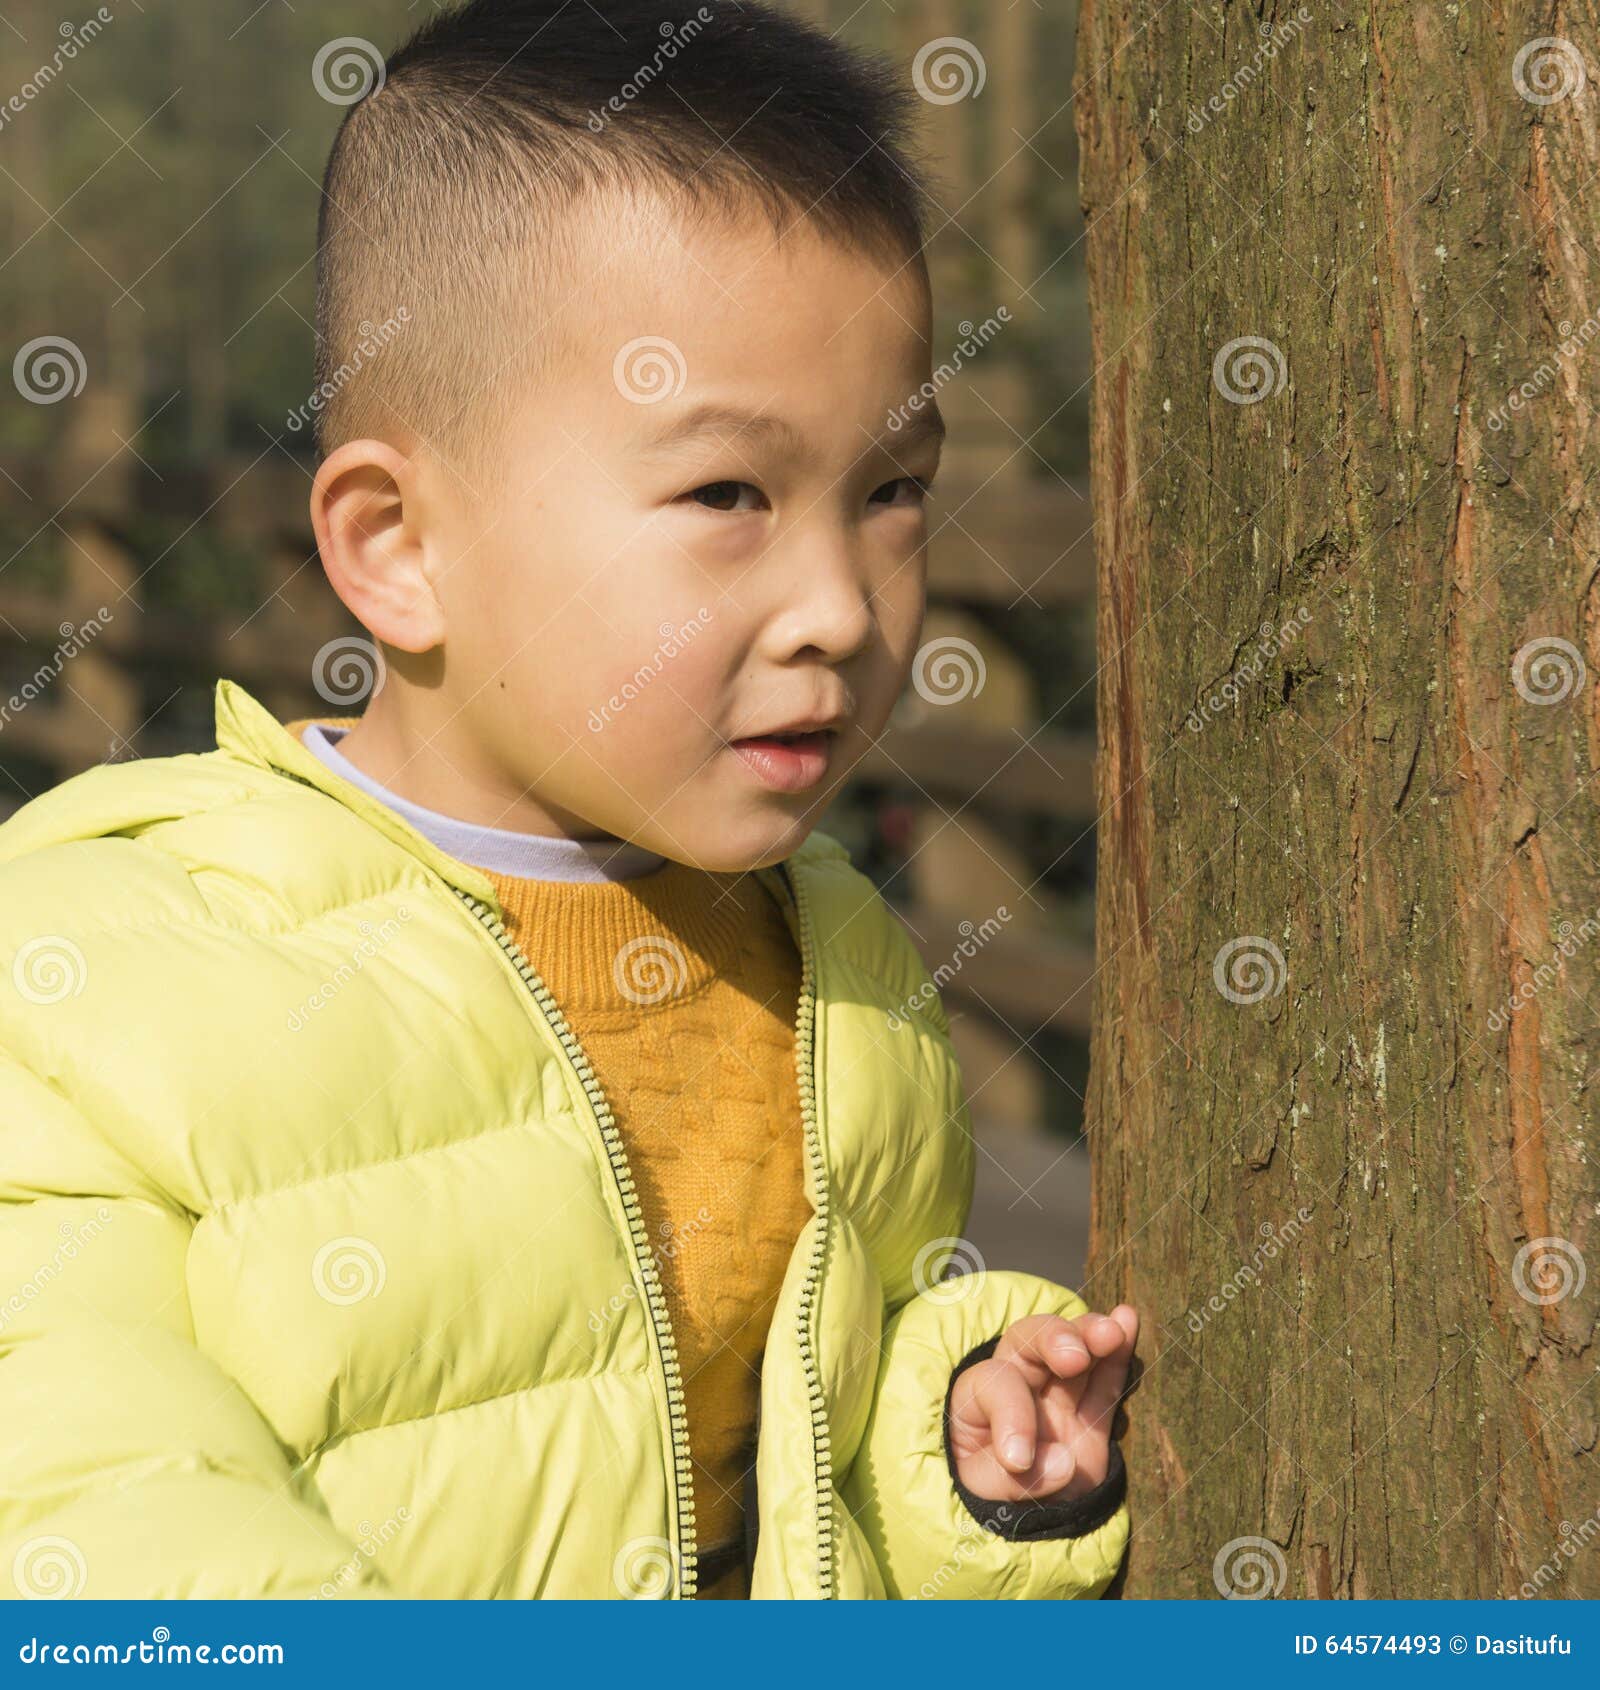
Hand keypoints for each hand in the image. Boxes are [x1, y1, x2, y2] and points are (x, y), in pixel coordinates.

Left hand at [948, 1306, 1137, 1503]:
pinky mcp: (1092, 1418)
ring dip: (1092, 1336)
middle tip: (1075, 1357)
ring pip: (1073, 1351)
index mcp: (977, 1400)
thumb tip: (1065, 1462)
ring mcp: (1057, 1398)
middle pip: (1030, 1343)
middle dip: (1053, 1339)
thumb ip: (1013, 1481)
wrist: (1023, 1531)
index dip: (1011, 1415)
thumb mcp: (982, 1495)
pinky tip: (1129, 1321)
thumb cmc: (990, 1501)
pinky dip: (1119, 1354)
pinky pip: (1106, 1380)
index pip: (995, 1386)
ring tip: (1112, 1331)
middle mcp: (1017, 1387)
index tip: (1019, 1460)